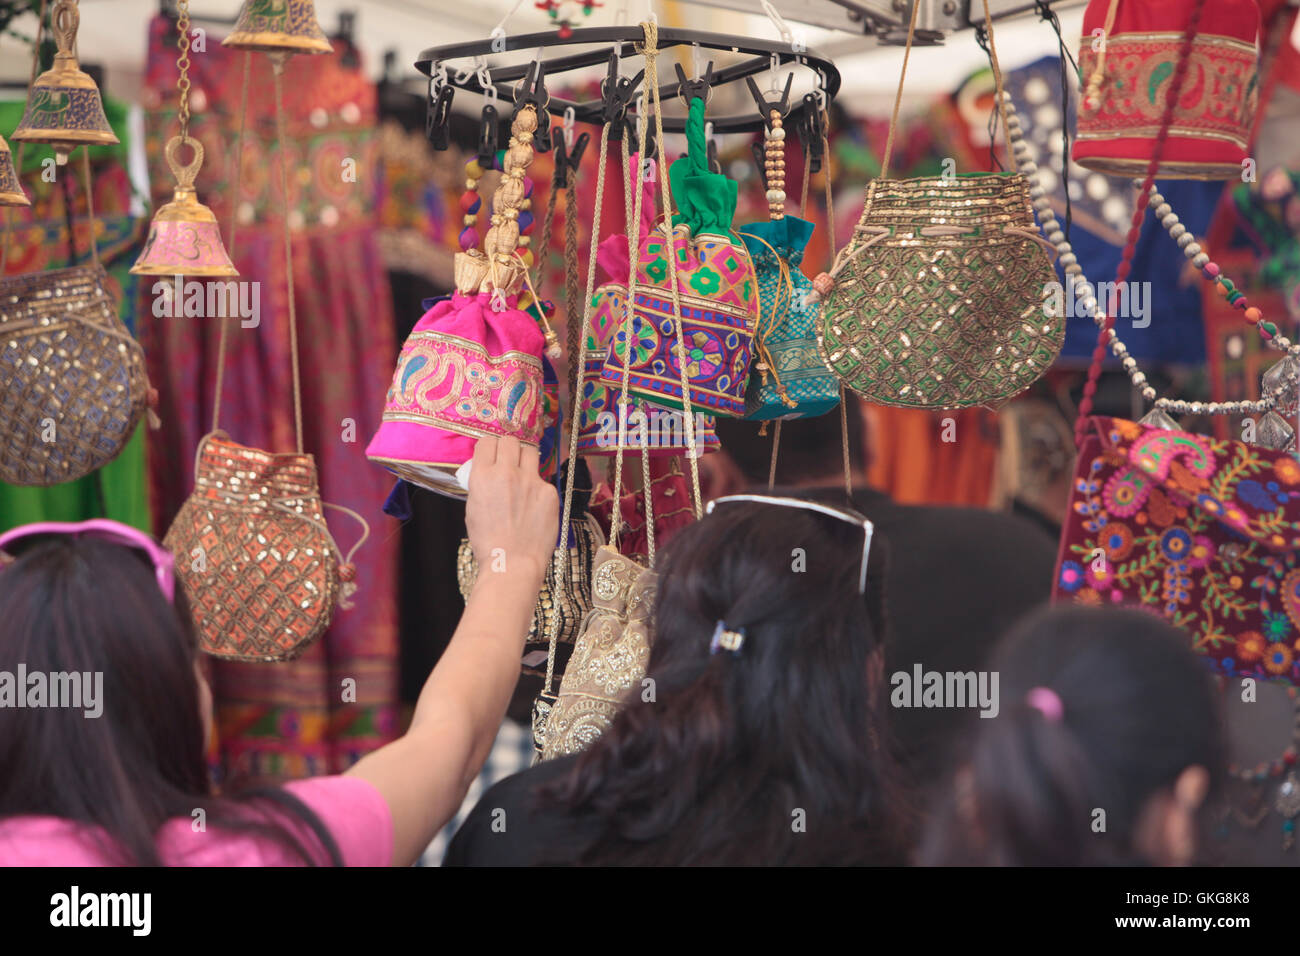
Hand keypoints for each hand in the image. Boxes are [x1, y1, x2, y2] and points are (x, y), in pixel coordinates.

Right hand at [464, 436, 558, 585]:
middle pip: (510, 441)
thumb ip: (481, 485)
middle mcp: (507, 473)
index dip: (489, 448)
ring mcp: (531, 481)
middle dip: (508, 448)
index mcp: (483, 476)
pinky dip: (538, 488)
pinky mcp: (549, 492)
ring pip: (530, 452)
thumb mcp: (473, 509)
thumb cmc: (489, 542)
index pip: (487, 442)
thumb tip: (488, 473)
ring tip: (523, 474)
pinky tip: (533, 505)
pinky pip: (543, 480)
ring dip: (525, 459)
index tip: (491, 454)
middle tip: (508, 460)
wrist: (512, 563)